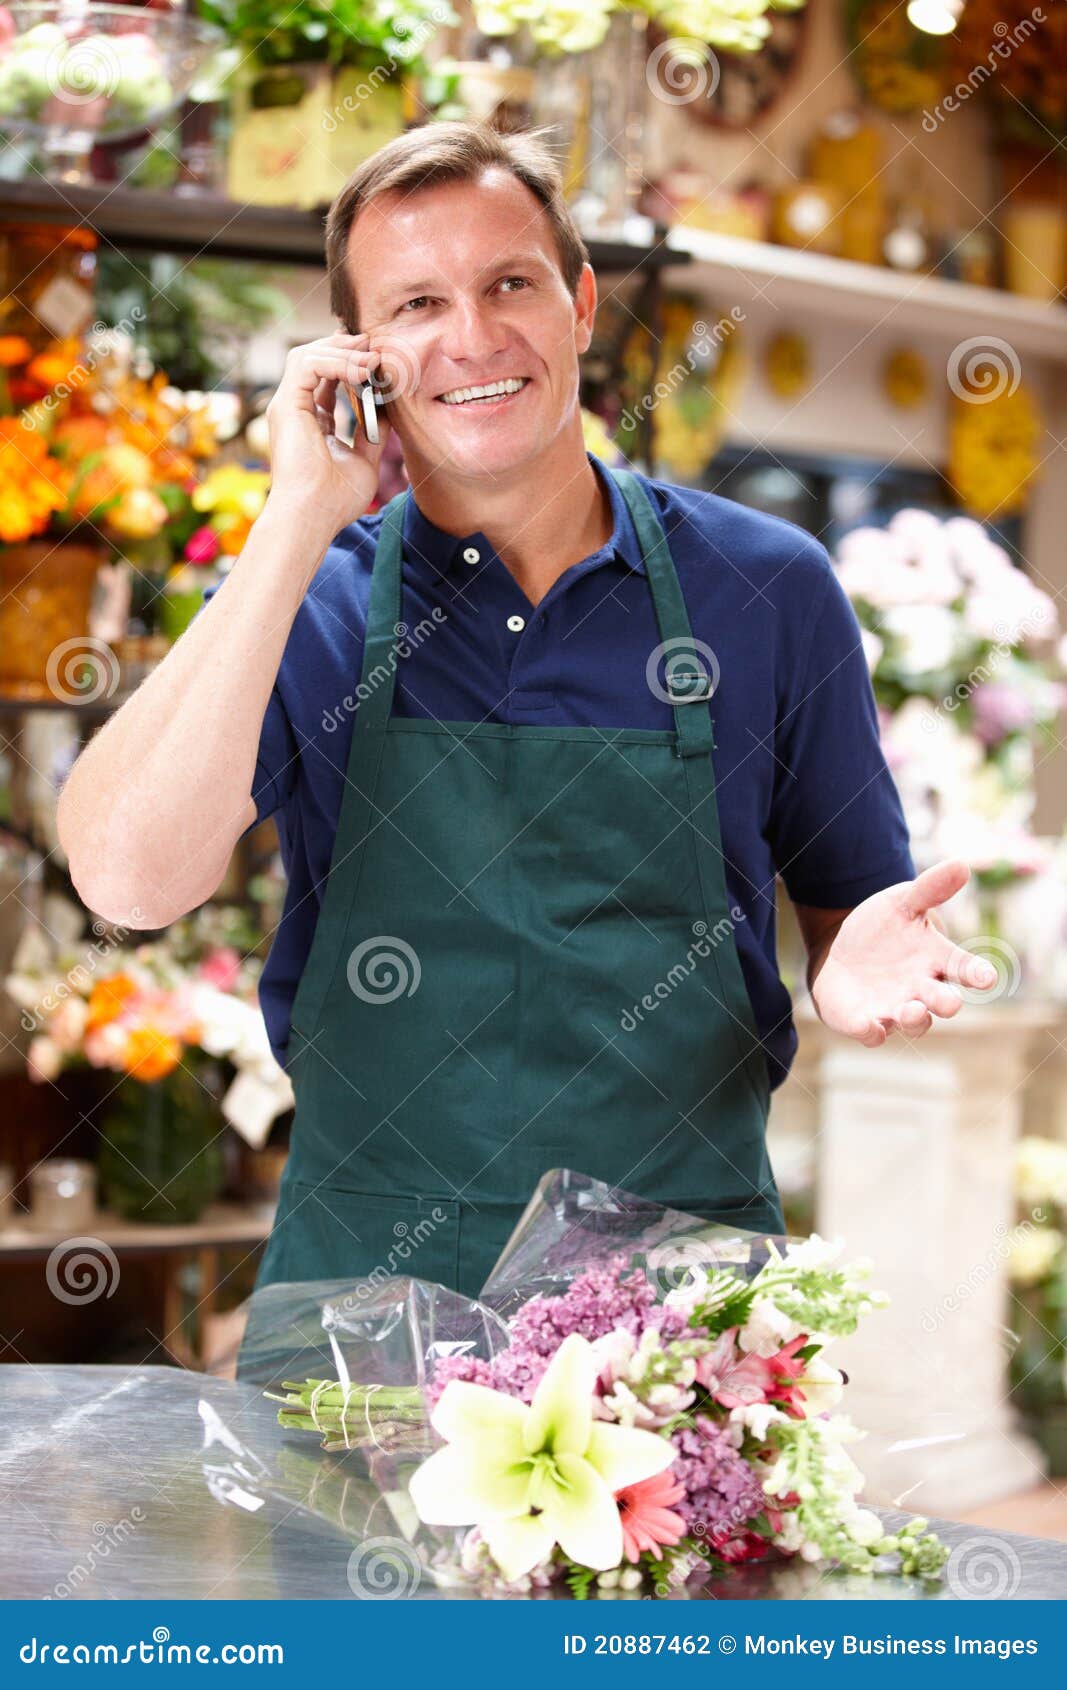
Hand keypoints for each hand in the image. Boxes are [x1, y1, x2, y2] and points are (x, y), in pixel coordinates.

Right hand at [264, 331, 391, 528]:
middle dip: (345, 347)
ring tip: (372, 359)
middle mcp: (295, 409)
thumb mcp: (365, 460)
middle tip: (374, 344)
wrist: (312, 517)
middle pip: (314, 358)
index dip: (350, 363)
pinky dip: (336, 362)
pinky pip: (309, 365)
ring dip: (343, 352)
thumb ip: (373, 433)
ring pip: (308, 355)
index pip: (326, 378)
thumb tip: (388, 409)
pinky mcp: (286, 405)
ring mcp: (287, 406)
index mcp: (309, 421)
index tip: (377, 361)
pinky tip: (362, 372)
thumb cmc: (335, 501)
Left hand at [809, 859, 998, 1045]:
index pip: (965, 968)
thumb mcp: (902, 902)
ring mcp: (896, 1008)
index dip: (977, 974)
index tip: (987, 978)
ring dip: (915, 1019)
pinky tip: (866, 1024)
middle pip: (943, 1002)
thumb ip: (930, 888)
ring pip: (914, 1023)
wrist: (843, 950)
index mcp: (937, 959)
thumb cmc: (883, 927)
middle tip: (949, 1002)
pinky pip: (872, 1033)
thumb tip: (961, 865)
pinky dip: (871, 1031)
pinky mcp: (866, 1021)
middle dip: (947, 1003)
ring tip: (911, 1009)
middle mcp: (922, 989)